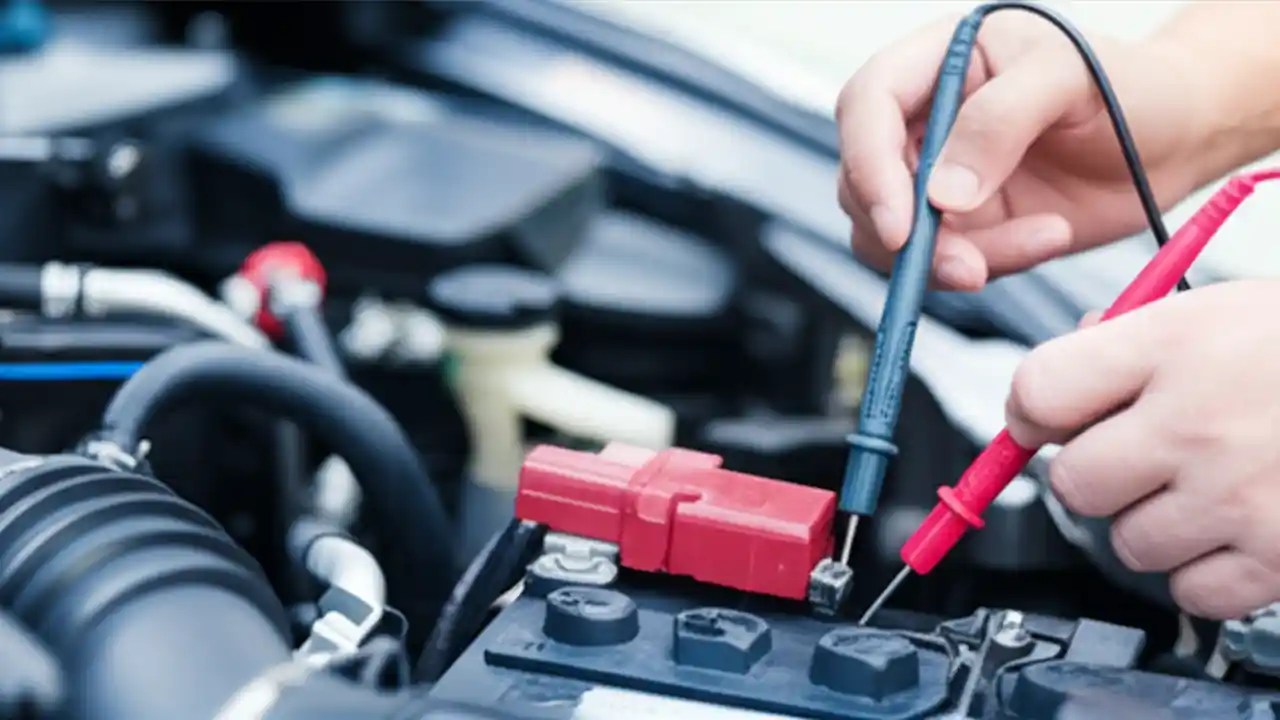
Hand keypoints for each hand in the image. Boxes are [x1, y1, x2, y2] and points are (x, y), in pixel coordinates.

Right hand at [835, 13, 1217, 289]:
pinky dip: (986, 266)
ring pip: (893, 235)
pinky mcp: (963, 227)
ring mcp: (938, 178)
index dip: (868, 164)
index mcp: (938, 61)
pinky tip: (1043, 239)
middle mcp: (924, 120)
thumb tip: (941, 195)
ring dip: (949, 258)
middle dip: (910, 232)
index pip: (866, 105)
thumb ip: (1000, 122)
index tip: (902, 223)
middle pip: (863, 181)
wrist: (1179, 139)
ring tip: (1036, 241)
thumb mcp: (1070, 78)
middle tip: (968, 262)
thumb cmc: (1131, 86)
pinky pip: (941, 262)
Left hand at [1006, 281, 1279, 618]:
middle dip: (1095, 473)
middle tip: (1136, 457)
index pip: (1038, 392)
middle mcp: (1195, 422)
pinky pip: (1190, 590)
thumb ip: (1122, 340)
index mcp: (1172, 344)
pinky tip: (1234, 527)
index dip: (1032, 411)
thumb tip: (1045, 396)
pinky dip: (1204, 570)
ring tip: (1205, 486)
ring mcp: (1236, 495)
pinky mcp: (1278, 554)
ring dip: (1152, 522)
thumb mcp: (1212, 309)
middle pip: (1072, 483)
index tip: (1047, 419)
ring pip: (1127, 542)